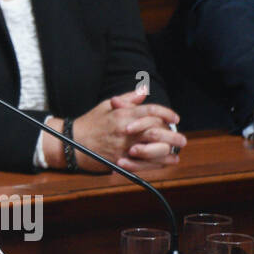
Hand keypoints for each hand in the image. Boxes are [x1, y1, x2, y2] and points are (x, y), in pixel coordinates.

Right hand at [47, 88, 185, 172]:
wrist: (72, 142)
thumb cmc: (90, 123)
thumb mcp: (106, 105)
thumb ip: (128, 98)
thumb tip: (144, 91)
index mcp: (122, 114)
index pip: (150, 111)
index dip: (166, 113)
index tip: (175, 118)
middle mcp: (125, 130)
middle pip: (156, 130)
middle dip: (172, 134)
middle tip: (181, 137)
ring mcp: (123, 146)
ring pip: (153, 147)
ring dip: (169, 149)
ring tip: (177, 149)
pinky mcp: (121, 160)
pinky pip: (146, 163)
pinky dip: (160, 162)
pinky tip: (168, 160)